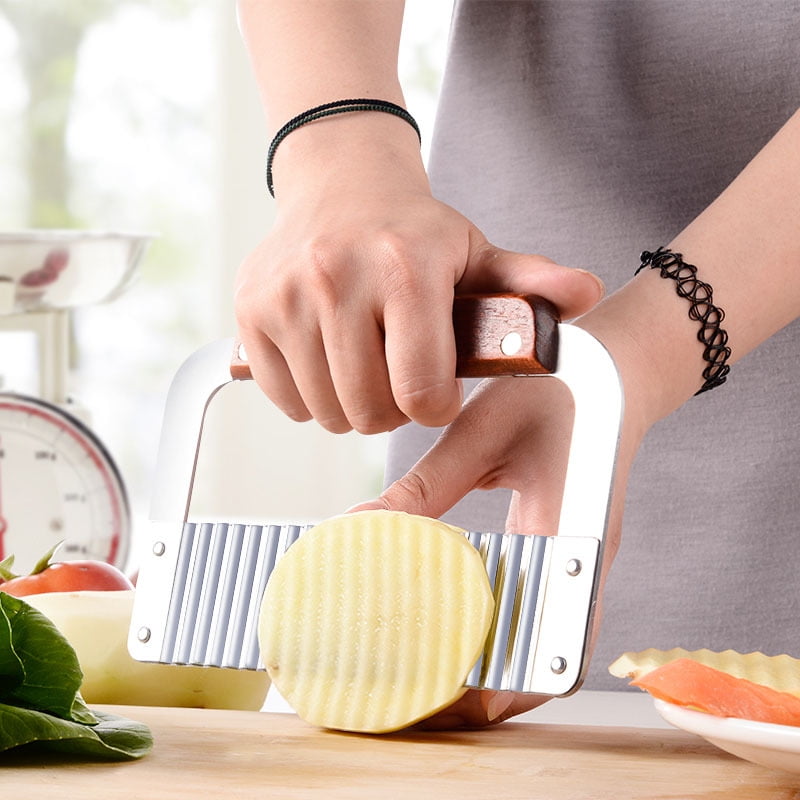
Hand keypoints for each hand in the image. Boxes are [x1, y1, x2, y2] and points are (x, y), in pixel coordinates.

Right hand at [234, 121, 603, 434]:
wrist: (341, 185)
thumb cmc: (414, 232)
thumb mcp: (477, 253)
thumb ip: (530, 282)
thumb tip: (587, 295)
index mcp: (407, 269)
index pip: (422, 392)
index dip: (435, 406)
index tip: (435, 392)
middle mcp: (338, 278)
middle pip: (371, 411)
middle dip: (394, 410)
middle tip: (400, 380)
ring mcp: (287, 296)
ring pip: (326, 412)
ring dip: (353, 407)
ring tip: (367, 370)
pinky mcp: (250, 312)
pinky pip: (283, 398)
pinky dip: (310, 398)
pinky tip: (329, 364)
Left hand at [351, 350, 646, 727]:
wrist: (608, 369)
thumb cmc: (554, 392)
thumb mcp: (480, 435)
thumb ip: (424, 488)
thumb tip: (355, 528)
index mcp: (572, 540)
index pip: (550, 644)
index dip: (506, 689)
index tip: (450, 708)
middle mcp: (581, 563)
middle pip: (542, 658)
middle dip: (484, 692)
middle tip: (416, 697)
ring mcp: (577, 559)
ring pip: (538, 637)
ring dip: (490, 663)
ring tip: (424, 672)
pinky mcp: (565, 548)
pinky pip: (535, 605)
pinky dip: (496, 626)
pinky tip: (452, 622)